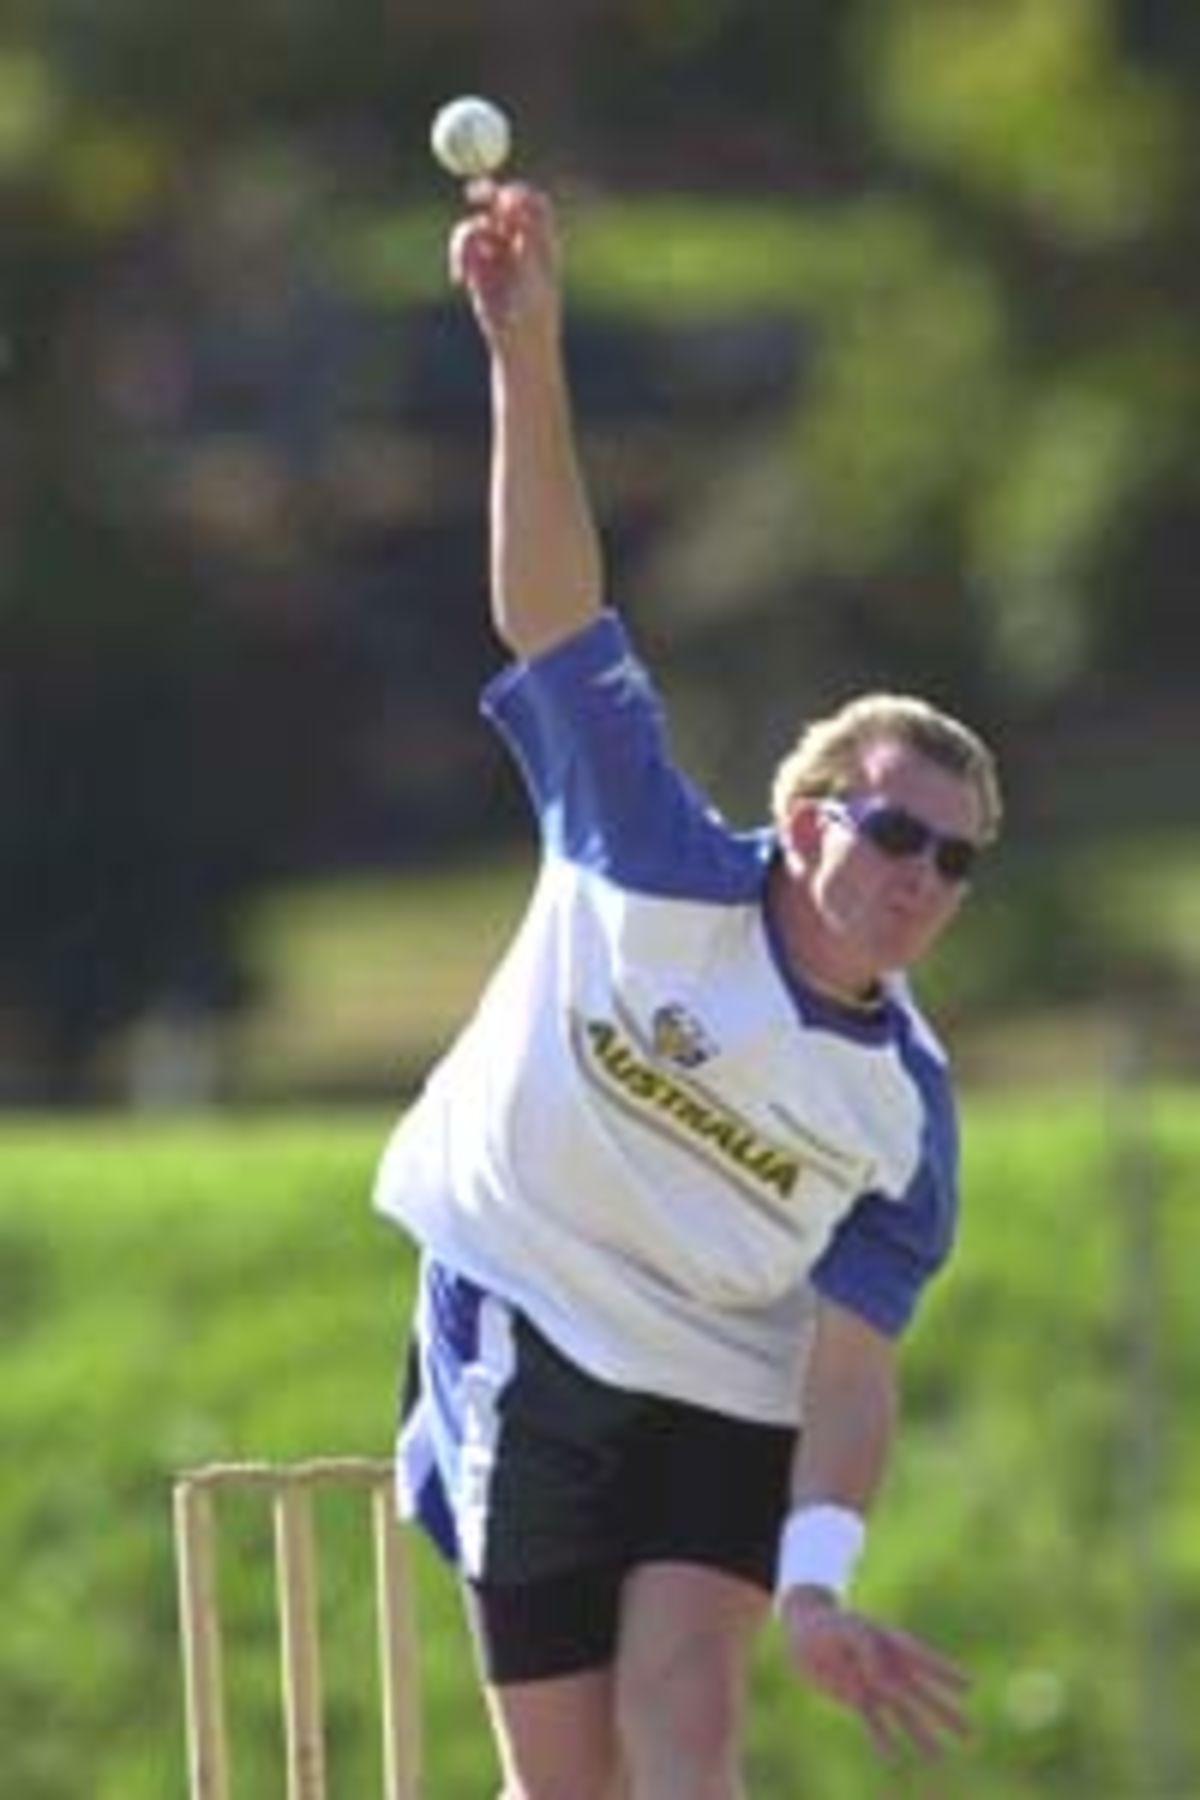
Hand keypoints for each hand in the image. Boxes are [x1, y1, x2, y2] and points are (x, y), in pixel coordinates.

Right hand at [449, 181, 561, 355]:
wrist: (519, 343)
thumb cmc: (535, 311)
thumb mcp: (534, 268)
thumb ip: (526, 232)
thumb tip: (513, 199)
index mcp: (542, 238)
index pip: (532, 202)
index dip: (516, 194)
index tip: (503, 197)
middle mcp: (520, 239)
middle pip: (502, 203)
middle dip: (486, 195)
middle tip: (472, 194)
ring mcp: (498, 250)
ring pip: (478, 223)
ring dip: (467, 238)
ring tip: (466, 267)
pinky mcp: (478, 264)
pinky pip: (463, 245)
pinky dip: (458, 257)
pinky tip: (460, 280)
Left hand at [780, 1588, 971, 1762]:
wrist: (804, 1633)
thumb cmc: (831, 1623)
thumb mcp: (850, 1628)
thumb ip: (867, 1648)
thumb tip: (881, 1678)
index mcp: (892, 1644)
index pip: (924, 1660)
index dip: (946, 1672)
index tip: (970, 1686)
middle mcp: (890, 1668)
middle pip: (923, 1695)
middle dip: (946, 1714)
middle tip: (972, 1734)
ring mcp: (875, 1686)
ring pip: (904, 1714)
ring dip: (921, 1734)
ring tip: (940, 1755)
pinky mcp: (857, 1699)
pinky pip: (873, 1723)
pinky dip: (883, 1739)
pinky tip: (894, 1756)